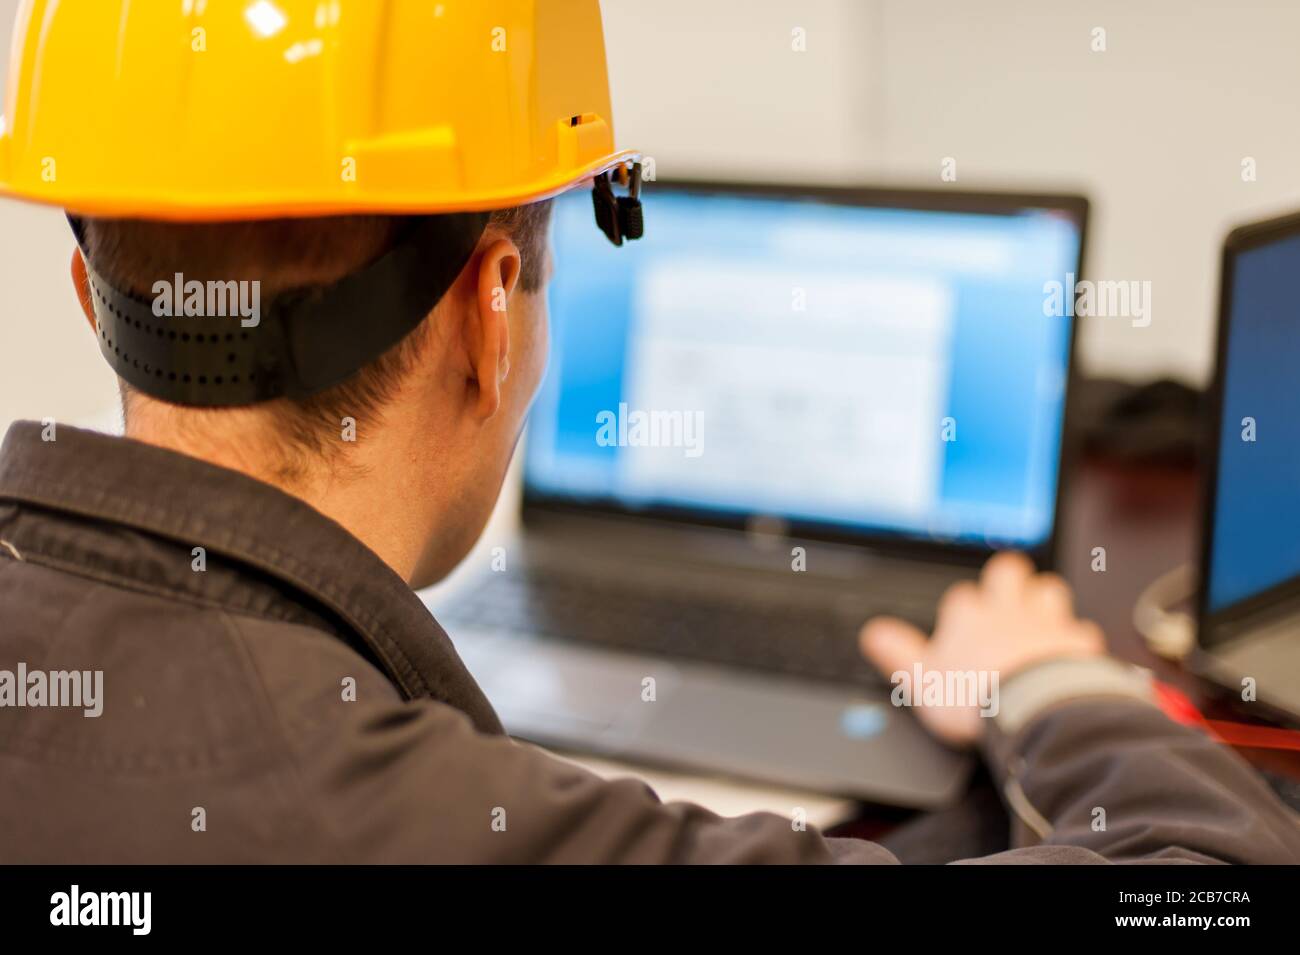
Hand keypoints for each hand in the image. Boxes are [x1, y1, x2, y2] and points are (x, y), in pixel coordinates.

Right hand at [859, 551, 1105, 745]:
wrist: (1034, 708)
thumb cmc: (977, 694)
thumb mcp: (921, 678)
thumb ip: (898, 652)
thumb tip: (874, 634)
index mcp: (969, 616)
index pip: (961, 597)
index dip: (961, 609)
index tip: (959, 624)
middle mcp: (1007, 611)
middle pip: (1008, 572)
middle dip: (1006, 577)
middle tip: (1004, 589)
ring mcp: (1045, 623)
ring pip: (1048, 589)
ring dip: (1044, 597)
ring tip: (1039, 613)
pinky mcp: (1077, 643)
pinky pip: (1080, 630)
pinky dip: (1075, 638)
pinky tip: (1071, 651)